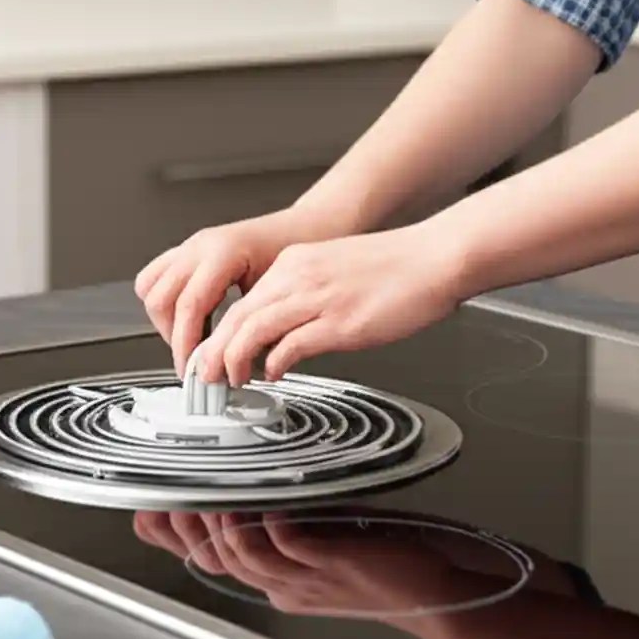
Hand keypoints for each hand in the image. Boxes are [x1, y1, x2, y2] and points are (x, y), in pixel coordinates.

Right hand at [133, 510, 461, 616]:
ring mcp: (309, 579)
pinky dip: (277, 526)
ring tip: (213, 498)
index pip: (213, 563)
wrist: (428, 593)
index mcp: (276, 581)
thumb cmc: (377, 561)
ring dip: (227, 527)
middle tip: (176, 498)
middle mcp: (286, 585)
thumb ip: (281, 523)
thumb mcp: (317, 543)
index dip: (179, 541)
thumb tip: (250, 489)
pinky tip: (270, 505)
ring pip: (249, 558)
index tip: (155, 512)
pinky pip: (295, 548)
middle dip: (193, 530)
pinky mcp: (336, 564)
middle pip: (222, 561)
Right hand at [135, 209, 346, 376]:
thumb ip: (249, 325)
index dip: (186, 344)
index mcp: (222, 253)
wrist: (301, 229)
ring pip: (149, 288)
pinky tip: (187, 319)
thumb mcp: (275, 292)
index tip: (194, 369)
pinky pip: (154, 277)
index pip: (189, 306)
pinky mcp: (186, 251)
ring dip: (163, 321)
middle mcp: (200, 246)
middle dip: (172, 337)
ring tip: (188, 341)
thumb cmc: (295, 252)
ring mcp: (189, 246)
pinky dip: (163, 303)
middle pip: (161, 300)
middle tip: (192, 361)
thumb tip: (233, 362)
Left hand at [195, 222, 464, 385]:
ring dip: (234, 361)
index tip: (212, 355)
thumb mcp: (332, 271)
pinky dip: (273, 364)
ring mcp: (318, 299)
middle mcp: (299, 277)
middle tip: (205, 376)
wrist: (433, 258)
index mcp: (295, 264)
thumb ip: (304, 298)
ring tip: (231, 380)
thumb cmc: (394, 269)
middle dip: (214, 352)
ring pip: (252, 330)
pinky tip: (273, 374)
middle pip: (236, 317)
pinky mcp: (339, 323)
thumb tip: (281, 335)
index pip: (241, 302)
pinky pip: (290, 346)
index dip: (219, 334)